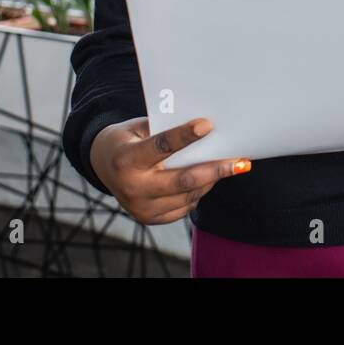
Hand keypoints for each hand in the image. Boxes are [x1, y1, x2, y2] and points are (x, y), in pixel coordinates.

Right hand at [89, 116, 251, 224]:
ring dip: (211, 180)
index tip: (208, 125)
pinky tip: (208, 179)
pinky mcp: (150, 219)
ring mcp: (141, 208)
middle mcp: (132, 187)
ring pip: (188, 196)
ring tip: (230, 166)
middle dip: (215, 170)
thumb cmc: (128, 140)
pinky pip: (184, 208)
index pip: (161, 146)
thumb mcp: (139, 128)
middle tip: (240, 162)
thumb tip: (206, 130)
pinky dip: (200, 192)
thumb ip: (165, 129)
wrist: (102, 165)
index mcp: (126, 159)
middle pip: (182, 180)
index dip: (185, 136)